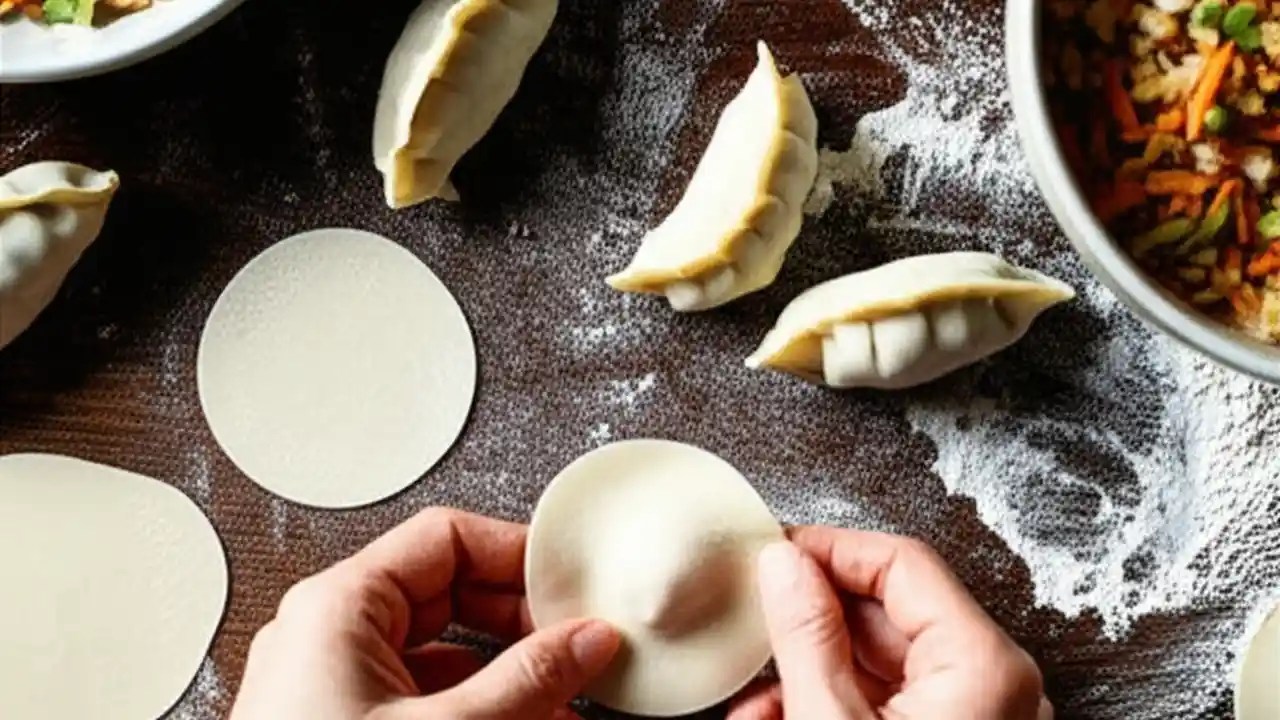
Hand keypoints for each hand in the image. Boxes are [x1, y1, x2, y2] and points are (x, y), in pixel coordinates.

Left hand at [229, 508, 620, 719]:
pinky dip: (474, 704)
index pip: (445, 541)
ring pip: (439, 650)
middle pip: (445, 592)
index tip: (569, 585)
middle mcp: (327, 637)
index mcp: (337, 608)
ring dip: (504, 669)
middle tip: (574, 643)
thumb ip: (529, 679)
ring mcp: (330, 685)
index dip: (516, 555)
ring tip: (560, 695)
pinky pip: (420, 695)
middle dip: (519, 621)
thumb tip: (583, 642)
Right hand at [730, 527, 1050, 719]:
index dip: (829, 549)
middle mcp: (998, 688)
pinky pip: (895, 704)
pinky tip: (779, 716)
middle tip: (754, 621)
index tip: (773, 554)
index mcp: (985, 666)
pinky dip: (837, 706)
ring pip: (885, 665)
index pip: (901, 562)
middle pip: (890, 613)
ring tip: (756, 701)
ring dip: (811, 673)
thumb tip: (784, 567)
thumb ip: (808, 638)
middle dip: (809, 624)